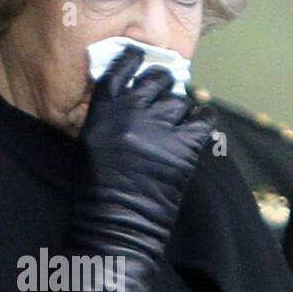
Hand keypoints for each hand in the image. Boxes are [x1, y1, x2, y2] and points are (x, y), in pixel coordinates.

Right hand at [48, 44, 214, 291]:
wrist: (115, 232)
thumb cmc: (96, 197)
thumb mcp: (90, 147)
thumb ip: (109, 118)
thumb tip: (133, 98)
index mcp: (102, 113)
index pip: (120, 69)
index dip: (132, 61)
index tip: (139, 59)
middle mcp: (131, 114)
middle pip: (155, 80)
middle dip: (161, 85)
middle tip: (163, 97)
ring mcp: (160, 129)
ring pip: (180, 99)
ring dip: (180, 108)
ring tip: (176, 124)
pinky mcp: (185, 147)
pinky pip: (202, 119)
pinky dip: (201, 122)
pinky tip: (195, 130)